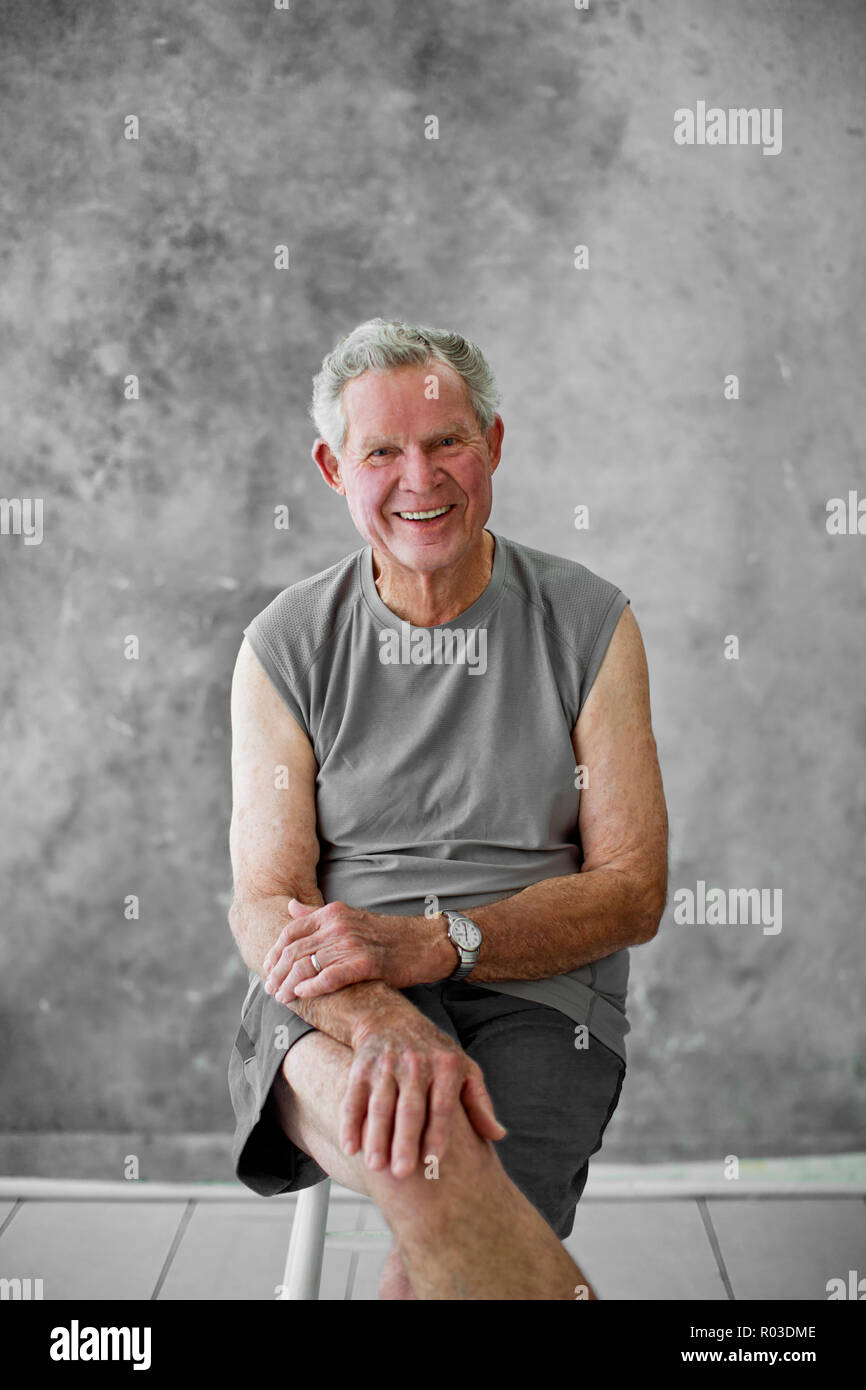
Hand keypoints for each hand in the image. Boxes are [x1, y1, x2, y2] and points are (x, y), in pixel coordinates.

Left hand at [262, 898, 448, 1000]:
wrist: (424, 943)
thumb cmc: (387, 935)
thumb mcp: (350, 917)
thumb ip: (317, 915)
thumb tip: (290, 907)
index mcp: (332, 913)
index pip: (291, 931)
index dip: (275, 951)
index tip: (267, 968)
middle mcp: (338, 925)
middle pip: (295, 950)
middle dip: (277, 972)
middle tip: (270, 989)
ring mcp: (351, 943)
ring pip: (307, 965)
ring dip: (289, 984)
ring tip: (281, 998)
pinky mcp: (365, 963)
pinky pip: (329, 977)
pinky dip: (312, 988)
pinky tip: (302, 996)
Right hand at [342, 1004, 506, 1178]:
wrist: (390, 1019)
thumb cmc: (433, 1052)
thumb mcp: (463, 1068)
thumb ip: (479, 1102)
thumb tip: (497, 1134)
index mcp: (445, 1066)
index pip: (442, 1105)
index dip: (437, 1133)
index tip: (433, 1161)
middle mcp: (415, 1063)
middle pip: (409, 1107)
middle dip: (404, 1140)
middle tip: (402, 1173)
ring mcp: (386, 1065)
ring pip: (380, 1104)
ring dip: (376, 1136)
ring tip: (376, 1166)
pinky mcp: (361, 1068)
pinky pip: (354, 1098)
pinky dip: (350, 1123)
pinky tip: (350, 1147)